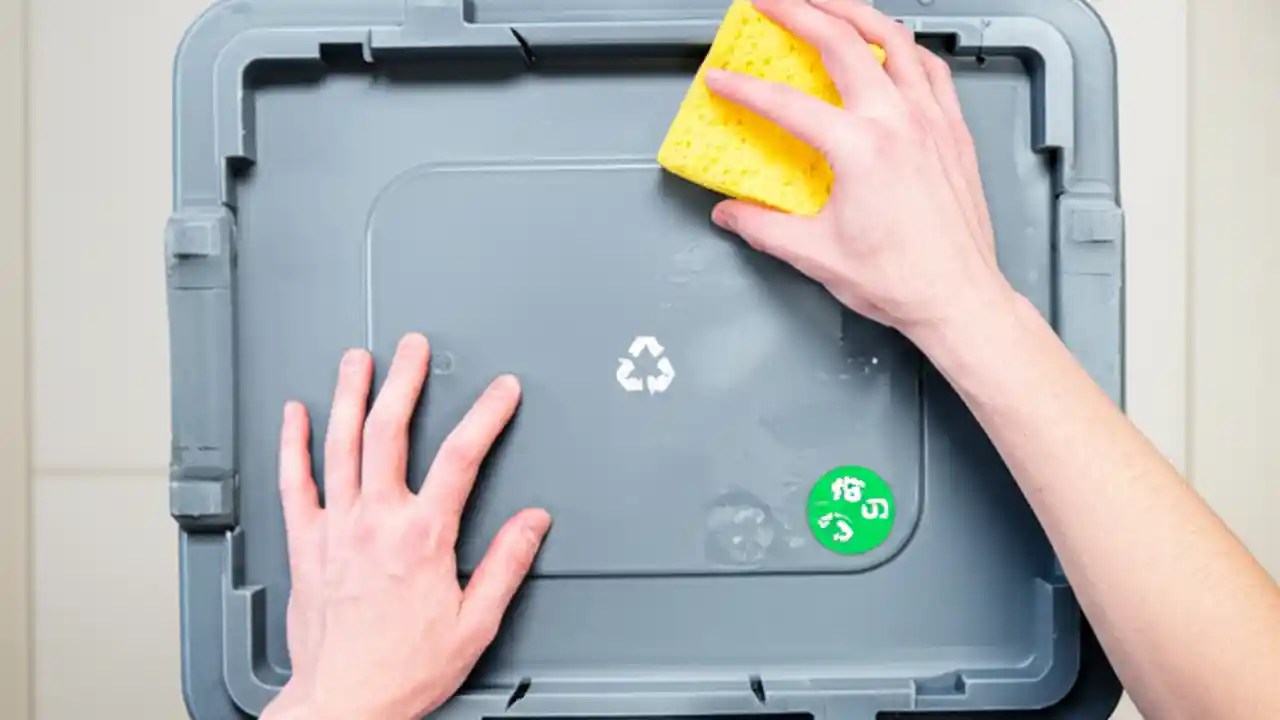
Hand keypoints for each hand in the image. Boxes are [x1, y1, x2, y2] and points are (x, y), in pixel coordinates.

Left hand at [262, 333, 550, 719]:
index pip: (462, 457)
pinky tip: (293, 416)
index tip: (501, 392)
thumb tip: (533, 522)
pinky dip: (292, 444)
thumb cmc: (403, 669)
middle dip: (404, 381)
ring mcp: (335, 528)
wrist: (343, 703)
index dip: (486, 415)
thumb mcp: (476, 622)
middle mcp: (376, 522)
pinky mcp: (305, 543)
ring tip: (357, 360)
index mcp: (423, 537)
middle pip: (388, 431)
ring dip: (349, 395)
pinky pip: (294, 482)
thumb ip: (506, 564)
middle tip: (413, 348)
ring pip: (339, 445)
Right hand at [707, 0, 1014, 337]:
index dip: (745, 90)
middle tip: (771, 1)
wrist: (957, 298)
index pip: (787, 104)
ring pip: (894, 40)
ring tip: (828, 2)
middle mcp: (898, 122)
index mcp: (860, 149)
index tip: (722, 81)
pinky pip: (931, 68)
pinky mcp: (954, 130)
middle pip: (842, 42)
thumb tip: (731, 213)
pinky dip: (905, 46)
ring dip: (855, 12)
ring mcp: (931, 120)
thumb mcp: (814, 255)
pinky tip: (892, 45)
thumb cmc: (901, 280)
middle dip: (800, 12)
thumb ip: (763, 227)